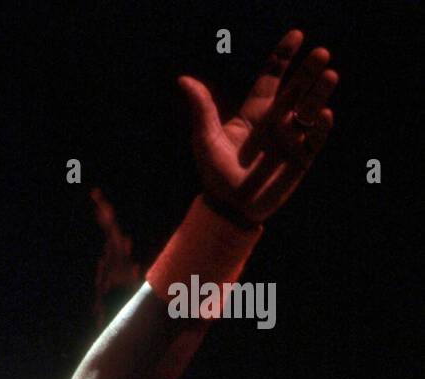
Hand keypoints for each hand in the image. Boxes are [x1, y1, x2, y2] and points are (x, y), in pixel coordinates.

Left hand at [178, 29, 336, 225]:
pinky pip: (315, 140)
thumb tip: (184, 80)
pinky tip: (324, 115)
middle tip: (322, 53)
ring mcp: (290, 140)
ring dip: (319, 94)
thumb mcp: (205, 138)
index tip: (297, 36)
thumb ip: (202, 108)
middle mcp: (276, 122)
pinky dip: (320, 128)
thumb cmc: (213, 173)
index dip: (283, 57)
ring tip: (329, 75)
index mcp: (253, 113)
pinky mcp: (301, 160)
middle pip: (296, 90)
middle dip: (308, 71)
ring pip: (310, 111)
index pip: (271, 79)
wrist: (227, 208)